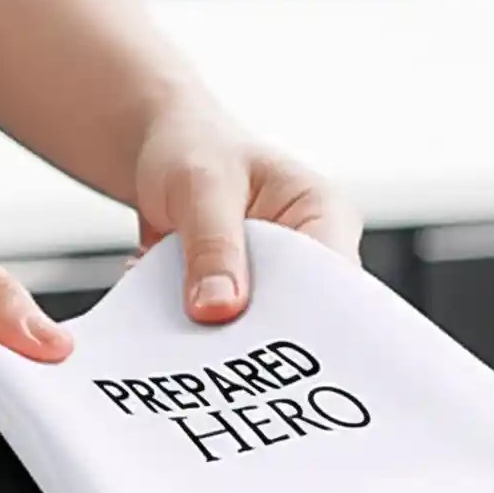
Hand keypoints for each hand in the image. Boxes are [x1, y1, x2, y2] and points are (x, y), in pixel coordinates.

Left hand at [132, 96, 362, 322]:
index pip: (334, 279)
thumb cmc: (192, 150)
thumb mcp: (199, 187)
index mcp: (323, 213)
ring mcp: (273, 281)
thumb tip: (218, 309)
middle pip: (300, 316)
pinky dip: (193, 331)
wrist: (159, 154)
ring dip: (216, 336)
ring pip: (257, 330)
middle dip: (254, 335)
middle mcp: (308, 253)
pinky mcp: (238, 301)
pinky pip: (223, 332)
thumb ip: (211, 246)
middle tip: (209, 342)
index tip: (261, 340)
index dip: (306, 317)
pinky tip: (165, 319)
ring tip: (179, 326)